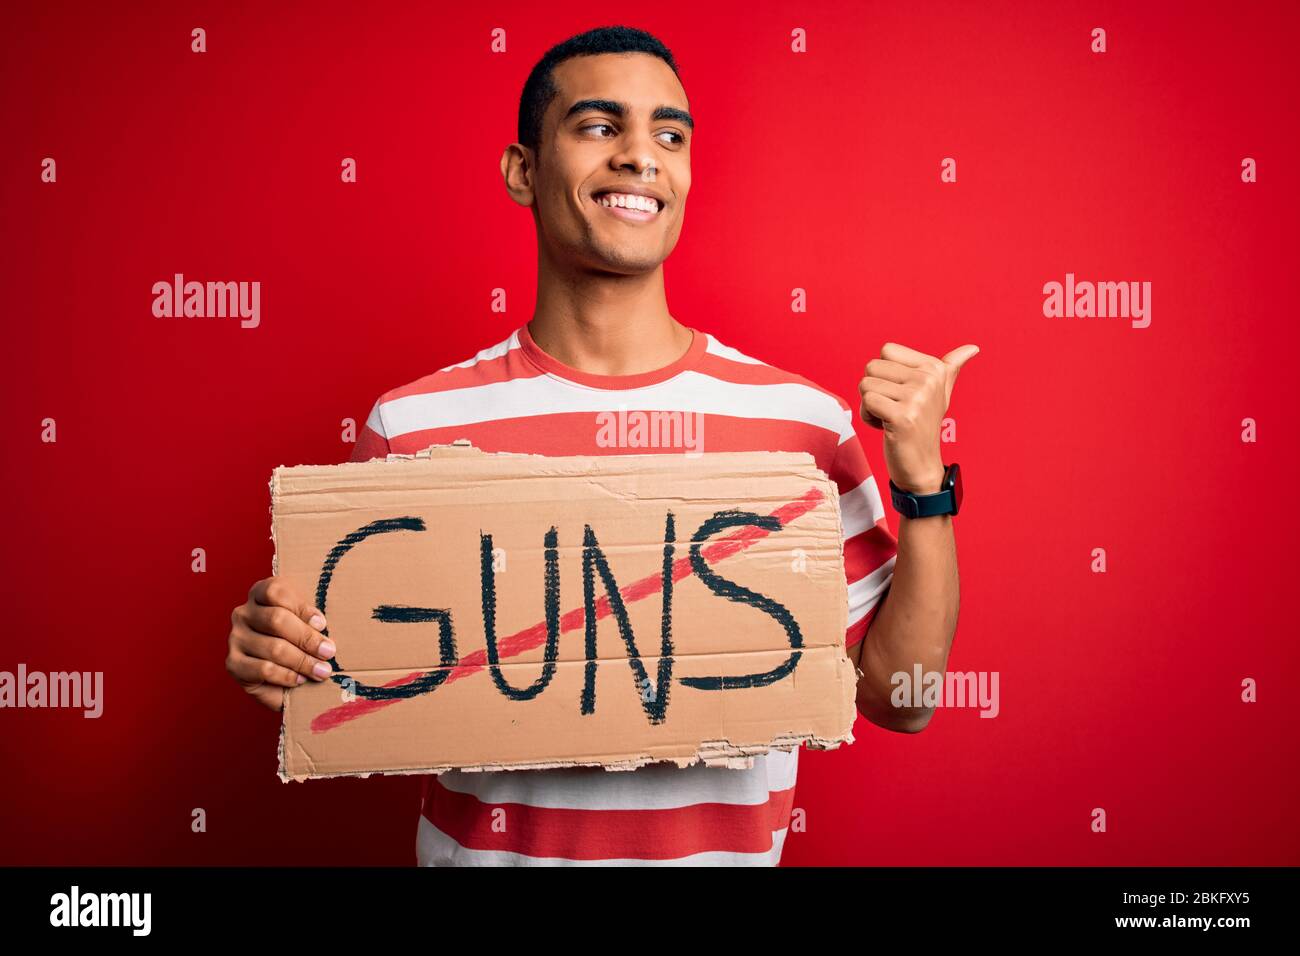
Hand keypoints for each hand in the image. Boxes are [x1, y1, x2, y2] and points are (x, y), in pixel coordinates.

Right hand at [226, 577, 335, 710]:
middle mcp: (244, 613)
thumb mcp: (308, 624)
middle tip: (329, 652)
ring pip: (274, 647)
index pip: (276, 591)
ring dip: (303, 661)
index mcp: (260, 594)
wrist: (282, 679)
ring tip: (322, 671)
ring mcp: (236, 638)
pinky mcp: (233, 664)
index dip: (301, 608)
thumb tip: (325, 629)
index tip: (322, 624)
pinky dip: (287, 676)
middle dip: (308, 638)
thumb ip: (313, 620)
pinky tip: (300, 679)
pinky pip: (264, 669)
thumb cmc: (300, 643)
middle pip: (276, 619)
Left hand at [859, 342, 978, 492]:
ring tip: (890, 418)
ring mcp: (917, 398)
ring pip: (866, 385)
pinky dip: (868, 417)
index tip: (900, 393)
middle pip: (872, 367)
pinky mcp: (903, 417)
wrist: (922, 465)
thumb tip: (973, 347)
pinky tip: (886, 428)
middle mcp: (928, 379)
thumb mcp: (941, 392)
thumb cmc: (924, 425)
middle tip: (894, 408)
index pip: (886, 350)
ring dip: (870, 406)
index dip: (885, 373)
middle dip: (874, 389)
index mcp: (934, 368)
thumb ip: (951, 367)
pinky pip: (867, 403)